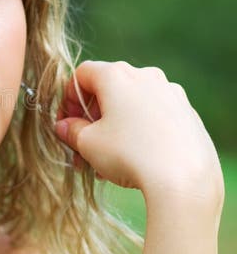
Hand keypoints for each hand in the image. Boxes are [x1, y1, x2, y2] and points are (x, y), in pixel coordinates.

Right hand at [54, 60, 223, 203]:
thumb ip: (71, 130)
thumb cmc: (129, 154)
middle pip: (108, 90)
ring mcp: (171, 93)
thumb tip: (65, 126)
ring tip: (106, 163)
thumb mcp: (88, 144)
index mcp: (116, 75)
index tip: (66, 125)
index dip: (67, 99)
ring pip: (132, 106)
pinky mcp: (188, 113)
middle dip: (91, 119)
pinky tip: (135, 161)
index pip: (81, 75)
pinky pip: (155, 117)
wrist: (184, 178)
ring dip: (114, 128)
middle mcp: (146, 75)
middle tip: (82, 148)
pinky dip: (140, 132)